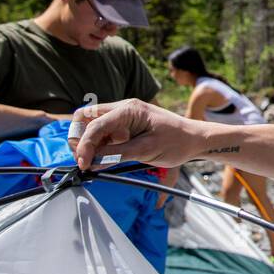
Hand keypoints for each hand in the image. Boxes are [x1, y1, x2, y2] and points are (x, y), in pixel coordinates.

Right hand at [71, 98, 204, 169]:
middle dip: (79, 139)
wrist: (194, 139)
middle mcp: (122, 108)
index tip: (83, 164)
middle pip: (85, 118)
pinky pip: (102, 134)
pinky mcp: (123, 127)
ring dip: (88, 143)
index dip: (84, 146)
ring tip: (94, 162)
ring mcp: (122, 117)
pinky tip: (103, 159)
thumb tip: (92, 162)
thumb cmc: (176, 142)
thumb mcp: (146, 150)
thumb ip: (117, 155)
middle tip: (84, 160)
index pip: (95, 125)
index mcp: (129, 109)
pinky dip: (97, 146)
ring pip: (91, 126)